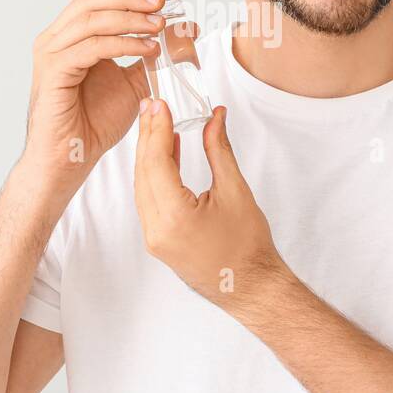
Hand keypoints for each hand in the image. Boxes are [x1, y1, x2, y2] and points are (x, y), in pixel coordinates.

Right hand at [23, 0, 164, 183]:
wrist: (68, 160)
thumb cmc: (93, 123)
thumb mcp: (135, 81)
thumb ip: (156, 53)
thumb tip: (189, 28)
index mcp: (73, 33)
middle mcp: (57, 36)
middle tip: (163, 2)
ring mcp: (51, 52)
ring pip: (91, 17)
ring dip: (130, 17)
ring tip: (160, 25)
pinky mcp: (54, 72)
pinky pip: (91, 46)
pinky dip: (122, 43)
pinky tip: (146, 48)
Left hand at [134, 98, 287, 308]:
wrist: (251, 287)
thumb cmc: (248, 246)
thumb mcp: (235, 190)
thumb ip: (218, 149)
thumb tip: (214, 116)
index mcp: (174, 218)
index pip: (156, 162)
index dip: (156, 129)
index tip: (160, 104)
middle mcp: (156, 230)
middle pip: (143, 172)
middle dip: (148, 136)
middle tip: (153, 106)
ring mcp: (153, 238)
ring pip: (142, 185)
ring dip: (149, 154)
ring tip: (157, 122)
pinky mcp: (157, 241)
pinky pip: (148, 199)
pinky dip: (154, 174)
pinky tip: (166, 153)